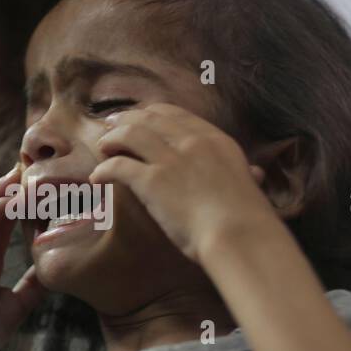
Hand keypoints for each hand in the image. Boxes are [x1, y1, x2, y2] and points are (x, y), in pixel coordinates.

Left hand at [91, 103, 273, 262]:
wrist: (240, 235)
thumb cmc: (248, 220)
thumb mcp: (249, 184)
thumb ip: (245, 173)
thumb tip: (254, 173)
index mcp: (215, 140)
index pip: (174, 114)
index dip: (150, 114)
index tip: (138, 119)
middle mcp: (191, 142)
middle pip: (148, 119)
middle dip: (125, 120)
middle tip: (110, 127)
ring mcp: (171, 159)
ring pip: (129, 135)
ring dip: (111, 140)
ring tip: (102, 149)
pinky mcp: (152, 181)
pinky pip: (118, 166)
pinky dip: (104, 170)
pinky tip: (97, 179)